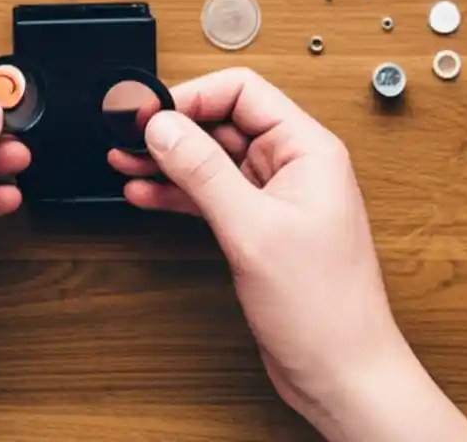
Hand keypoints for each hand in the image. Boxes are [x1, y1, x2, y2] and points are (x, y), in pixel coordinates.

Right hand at [109, 68, 466, 441]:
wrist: (342, 374)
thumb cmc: (325, 310)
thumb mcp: (252, 229)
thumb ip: (203, 172)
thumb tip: (165, 127)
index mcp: (308, 151)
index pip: (242, 92)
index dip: (191, 98)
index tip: (148, 116)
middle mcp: (294, 167)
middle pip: (223, 122)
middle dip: (172, 129)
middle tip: (126, 139)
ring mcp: (275, 198)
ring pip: (212, 159)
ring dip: (168, 161)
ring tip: (124, 162)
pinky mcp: (259, 228)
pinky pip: (211, 195)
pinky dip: (177, 193)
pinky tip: (146, 194)